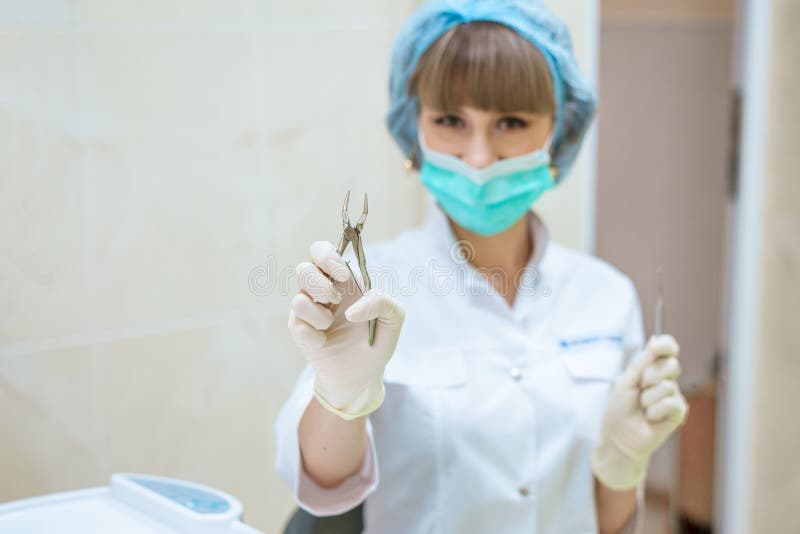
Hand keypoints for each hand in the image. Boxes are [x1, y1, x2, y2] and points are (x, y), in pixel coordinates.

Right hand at [288, 241, 404, 419]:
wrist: (363, 374)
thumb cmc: (377, 341)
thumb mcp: (393, 319)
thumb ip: (383, 302)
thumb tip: (352, 309)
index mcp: (342, 280)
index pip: (322, 251)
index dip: (327, 256)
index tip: (342, 275)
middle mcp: (322, 291)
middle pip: (303, 269)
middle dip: (319, 284)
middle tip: (335, 299)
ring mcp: (308, 311)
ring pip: (297, 298)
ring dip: (318, 314)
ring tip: (330, 325)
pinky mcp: (300, 331)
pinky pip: (297, 325)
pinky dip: (313, 335)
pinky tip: (323, 342)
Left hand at [591, 334, 688, 489]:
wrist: (619, 437)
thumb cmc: (619, 409)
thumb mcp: (627, 381)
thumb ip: (643, 362)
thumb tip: (656, 339)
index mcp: (651, 369)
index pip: (667, 350)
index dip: (666, 345)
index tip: (658, 346)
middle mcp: (665, 380)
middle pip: (670, 364)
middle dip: (649, 376)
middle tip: (639, 390)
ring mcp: (673, 396)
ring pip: (668, 385)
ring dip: (648, 398)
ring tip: (642, 408)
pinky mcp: (678, 412)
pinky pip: (672, 403)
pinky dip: (656, 411)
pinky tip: (650, 418)